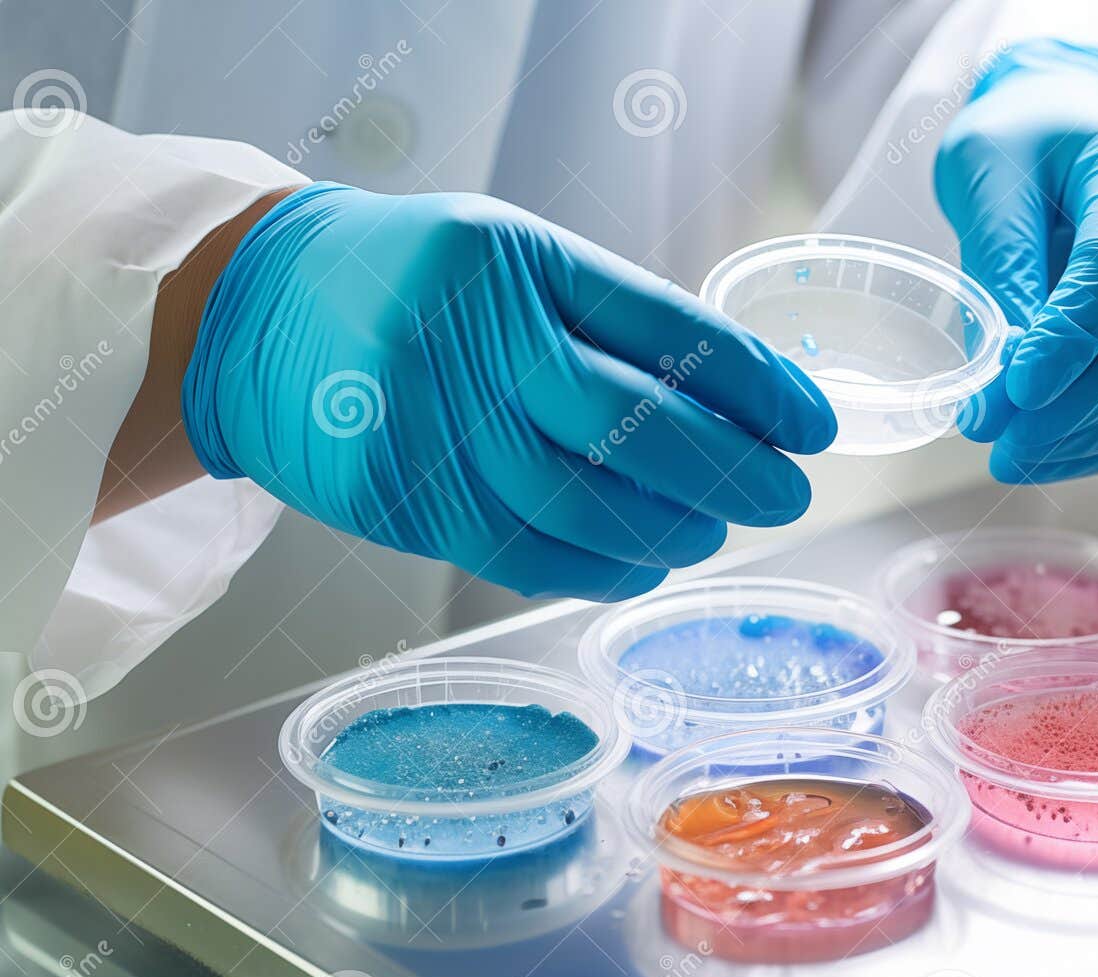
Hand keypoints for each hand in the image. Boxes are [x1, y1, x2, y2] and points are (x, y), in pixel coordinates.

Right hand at [181, 184, 833, 599]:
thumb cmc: (411, 282)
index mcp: (513, 261)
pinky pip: (522, 554)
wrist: (252, 315)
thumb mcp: (511, 258)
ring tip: (715, 531)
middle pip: (633, 428)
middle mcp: (468, 341)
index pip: (664, 329)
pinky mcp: (399, 500)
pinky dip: (599, 568)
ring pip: (582, 507)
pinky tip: (642, 563)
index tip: (815, 426)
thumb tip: (743, 404)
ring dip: (670, 532)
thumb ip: (610, 321)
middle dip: (731, 472)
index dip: (756, 386)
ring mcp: (427, 427)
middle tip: (785, 495)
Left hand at [935, 40, 1097, 482]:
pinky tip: (1060, 453)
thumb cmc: (1020, 140)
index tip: (1015, 393)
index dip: (1075, 335)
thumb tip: (992, 405)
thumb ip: (995, 283)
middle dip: (1088, 403)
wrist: (1069, 112)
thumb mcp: (985, 183)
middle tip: (1008, 448)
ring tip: (1023, 458)